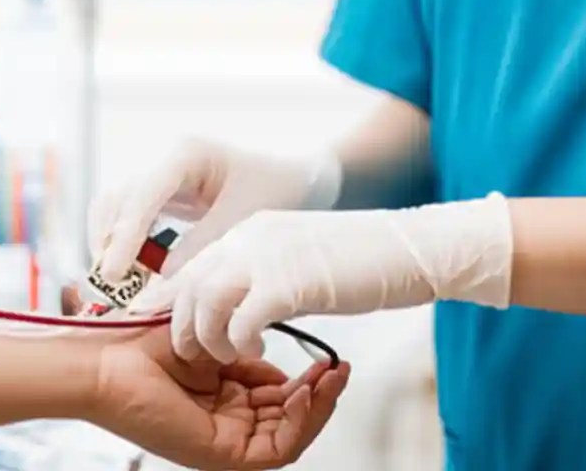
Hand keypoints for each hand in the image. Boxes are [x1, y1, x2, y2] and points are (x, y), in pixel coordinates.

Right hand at [90, 140, 342, 282]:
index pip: (142, 195)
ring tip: (115, 282)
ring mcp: (162, 175)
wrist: (298, 179)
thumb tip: (157, 287)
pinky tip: (129, 271)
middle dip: (108, 240)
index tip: (113, 273)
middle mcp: (167, 160)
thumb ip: (198, 251)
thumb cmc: (277, 190)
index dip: (124, 236)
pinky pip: (130, 215)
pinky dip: (124, 243)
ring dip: (110, 242)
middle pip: (118, 197)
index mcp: (187, 155)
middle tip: (107, 284)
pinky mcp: (164, 194)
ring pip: (116, 206)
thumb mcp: (241, 223)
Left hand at [90, 326, 348, 469]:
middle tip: (339, 370)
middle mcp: (226, 426)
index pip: (278, 401)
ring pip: (290, 437)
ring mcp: (225, 444)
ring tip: (331, 378)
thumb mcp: (212, 343)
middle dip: (320, 395)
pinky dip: (299, 422)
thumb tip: (283, 366)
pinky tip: (305, 392)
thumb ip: (249, 357)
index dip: (306, 382)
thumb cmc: (142, 344)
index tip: (327, 360)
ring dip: (316, 408)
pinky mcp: (222, 456)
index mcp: (222, 400)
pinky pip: (277, 450)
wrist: (107, 359)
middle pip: (290, 421)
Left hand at [145, 196, 513, 362]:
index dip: (177, 301)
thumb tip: (240, 305)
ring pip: (205, 301)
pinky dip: (241, 344)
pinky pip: (241, 321)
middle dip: (182, 324)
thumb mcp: (298, 257)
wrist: (410, 249)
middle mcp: (250, 236)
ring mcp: (267, 256)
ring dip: (208, 337)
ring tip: (225, 357)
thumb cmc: (362, 259)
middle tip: (194, 354)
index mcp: (251, 229)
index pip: (193, 263)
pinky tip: (260, 352)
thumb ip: (265, 273)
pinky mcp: (290, 283)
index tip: (175, 329)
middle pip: (188, 282)